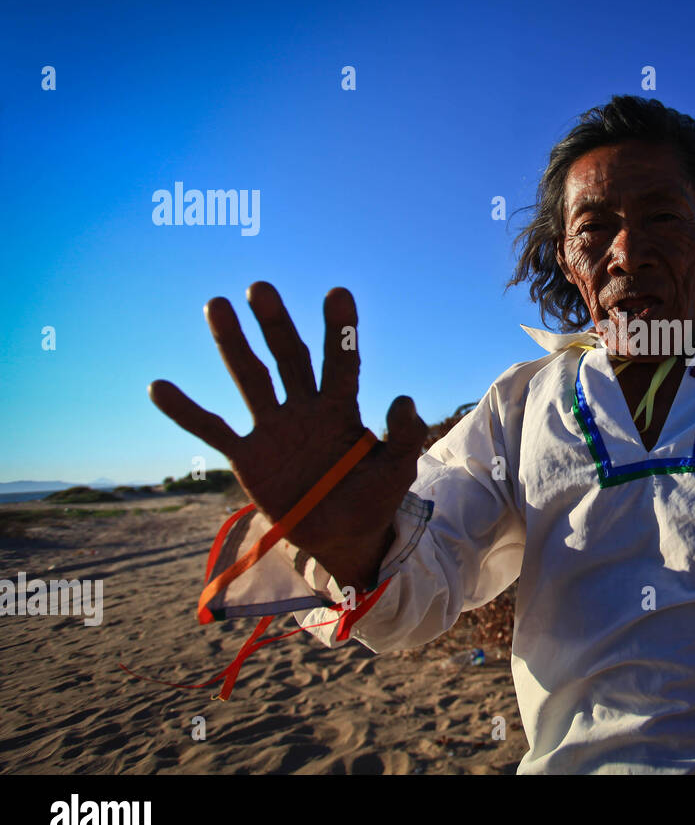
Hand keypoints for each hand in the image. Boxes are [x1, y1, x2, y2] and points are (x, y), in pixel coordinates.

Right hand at [149, 282, 427, 589]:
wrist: (342, 535)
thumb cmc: (372, 496)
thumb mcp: (398, 470)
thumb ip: (405, 437)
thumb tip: (403, 399)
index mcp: (342, 408)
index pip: (342, 363)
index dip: (341, 332)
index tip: (337, 293)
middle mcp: (305, 408)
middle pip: (290, 358)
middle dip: (276, 325)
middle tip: (260, 288)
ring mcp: (274, 428)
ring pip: (251, 379)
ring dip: (233, 345)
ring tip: (217, 305)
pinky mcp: (248, 456)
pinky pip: (213, 430)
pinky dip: (186, 411)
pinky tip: (159, 386)